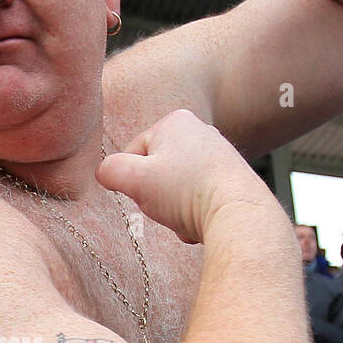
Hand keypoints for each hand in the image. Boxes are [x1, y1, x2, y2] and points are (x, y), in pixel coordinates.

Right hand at [96, 108, 274, 244]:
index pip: (133, 152)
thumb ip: (111, 171)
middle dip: (156, 196)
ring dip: (174, 208)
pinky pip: (198, 198)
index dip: (131, 179)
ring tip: (185, 216)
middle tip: (165, 207)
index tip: (142, 194)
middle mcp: (200, 131)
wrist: (238, 213)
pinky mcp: (231, 179)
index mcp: (175, 121)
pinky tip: (201, 222)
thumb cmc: (188, 191)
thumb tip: (103, 172)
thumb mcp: (136, 180)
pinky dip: (194, 212)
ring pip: (177, 188)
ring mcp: (219, 155)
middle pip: (157, 171)